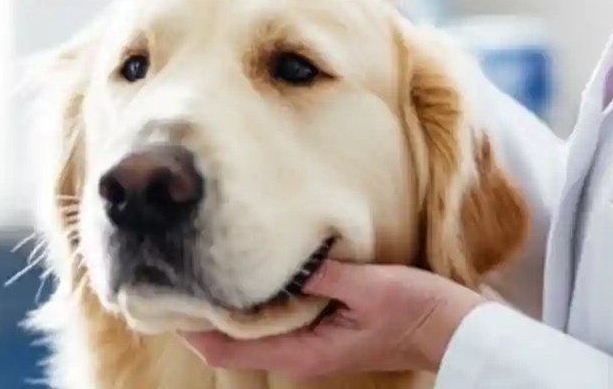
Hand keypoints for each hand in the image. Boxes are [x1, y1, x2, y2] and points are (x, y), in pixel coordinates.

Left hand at [180, 260, 488, 380]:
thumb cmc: (415, 310)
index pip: (224, 347)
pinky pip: (272, 318)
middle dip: (198, 310)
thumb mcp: (368, 286)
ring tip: (193, 265)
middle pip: (228, 339)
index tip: (159, 295)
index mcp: (302, 352)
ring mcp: (308, 345)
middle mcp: (298, 354)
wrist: (452, 327)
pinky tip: (242, 270)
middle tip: (167, 270)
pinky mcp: (320, 330)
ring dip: (223, 303)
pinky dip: (250, 299)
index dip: (187, 325)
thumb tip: (274, 257)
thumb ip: (320, 275)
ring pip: (248, 329)